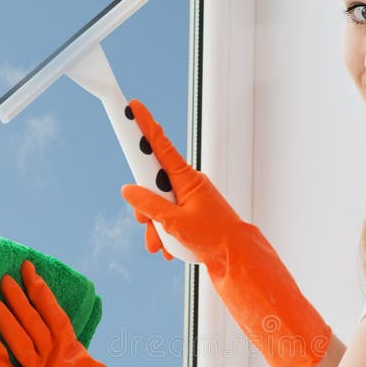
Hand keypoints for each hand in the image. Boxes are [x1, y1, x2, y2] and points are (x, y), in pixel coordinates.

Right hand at [122, 99, 244, 272]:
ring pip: (159, 207)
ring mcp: (190, 202)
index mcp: (186, 178)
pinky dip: (165, 236)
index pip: (160, 145)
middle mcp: (188, 186)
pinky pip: (169, 221)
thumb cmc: (214, 237)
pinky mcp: (192, 218)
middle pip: (153, 184)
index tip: (134, 106)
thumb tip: (129, 191)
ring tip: (158, 245)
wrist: (236, 260)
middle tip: (142, 220)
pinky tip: (169, 251)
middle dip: (144, 206)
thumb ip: (149, 205)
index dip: (145, 125)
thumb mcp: (174, 221)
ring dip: (154, 228)